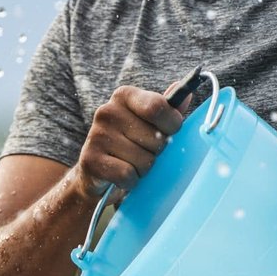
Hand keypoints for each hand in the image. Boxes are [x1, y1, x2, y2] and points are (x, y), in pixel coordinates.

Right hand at [68, 85, 187, 200]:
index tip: (168, 132)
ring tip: (130, 165)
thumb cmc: (128, 145)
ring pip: (144, 160)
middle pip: (155, 138)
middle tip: (141, 152)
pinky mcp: (90, 160)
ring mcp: (96, 135)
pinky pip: (127, 174)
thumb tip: (186, 94)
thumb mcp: (148, 124)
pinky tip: (121, 177)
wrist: (94, 173)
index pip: (157, 107)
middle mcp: (107, 111)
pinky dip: (130, 181)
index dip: (172, 124)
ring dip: (143, 170)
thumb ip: (166, 110)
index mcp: (124, 96)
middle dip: (156, 153)